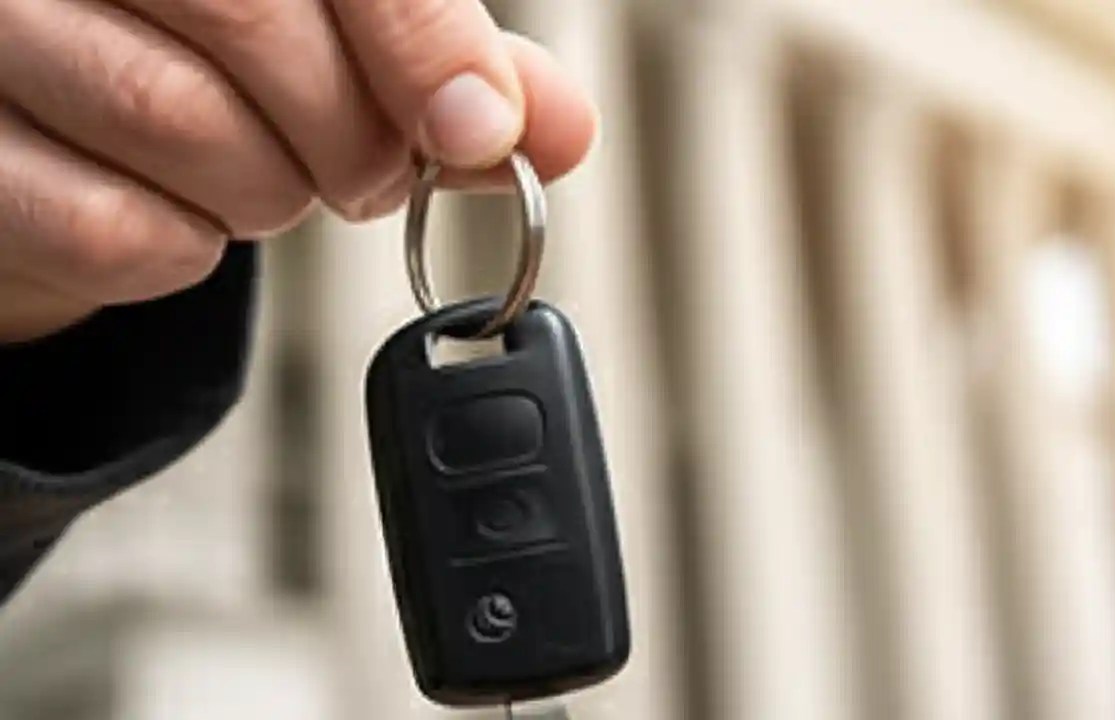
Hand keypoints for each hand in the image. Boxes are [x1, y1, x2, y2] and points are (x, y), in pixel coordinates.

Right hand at [0, 0, 597, 341]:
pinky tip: (183, 216)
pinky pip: (112, 227)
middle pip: (257, 25)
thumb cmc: (200, 59)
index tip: (479, 132)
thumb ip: (442, 66)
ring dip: (267, 193)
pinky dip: (183, 251)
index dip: (423, 44)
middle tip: (366, 171)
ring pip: (180, 123)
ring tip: (266, 181)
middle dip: (351, 135)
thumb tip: (557, 128)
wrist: (50, 121)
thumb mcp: (334, 37)